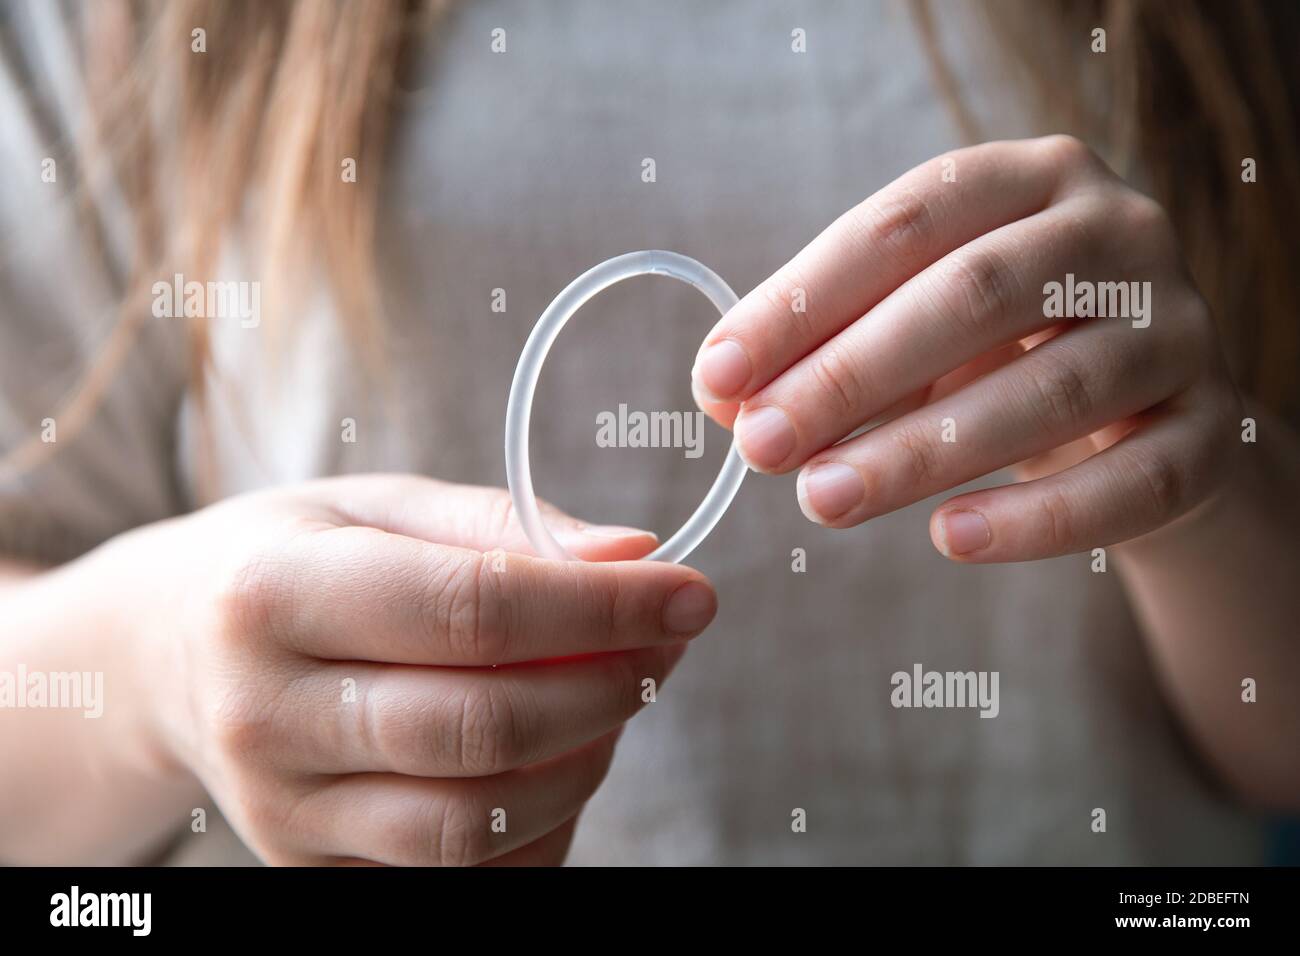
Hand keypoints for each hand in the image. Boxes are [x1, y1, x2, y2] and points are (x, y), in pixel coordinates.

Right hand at [137, 474, 715, 864]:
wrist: (169, 653)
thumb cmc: (295, 559)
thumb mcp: (380, 505)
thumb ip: (505, 527)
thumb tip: (634, 555)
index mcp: (275, 593)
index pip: (473, 609)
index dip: (603, 609)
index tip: (689, 592)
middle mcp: (265, 713)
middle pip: (481, 728)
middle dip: (610, 689)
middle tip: (666, 647)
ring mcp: (282, 810)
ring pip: (475, 824)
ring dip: (584, 763)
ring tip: (615, 699)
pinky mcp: (311, 867)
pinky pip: (460, 874)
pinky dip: (542, 824)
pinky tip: (560, 758)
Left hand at [692, 135, 1241, 560]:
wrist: (1140, 412)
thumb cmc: (996, 352)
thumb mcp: (907, 329)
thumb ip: (821, 350)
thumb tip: (721, 399)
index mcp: (1030, 179)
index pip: (903, 222)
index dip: (802, 300)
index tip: (717, 376)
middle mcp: (1118, 233)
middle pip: (974, 294)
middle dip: (850, 375)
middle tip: (760, 446)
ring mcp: (1180, 327)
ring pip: (1053, 390)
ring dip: (922, 451)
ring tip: (823, 499)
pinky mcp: (1212, 428)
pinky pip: (1131, 482)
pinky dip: (1036, 520)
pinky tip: (947, 539)